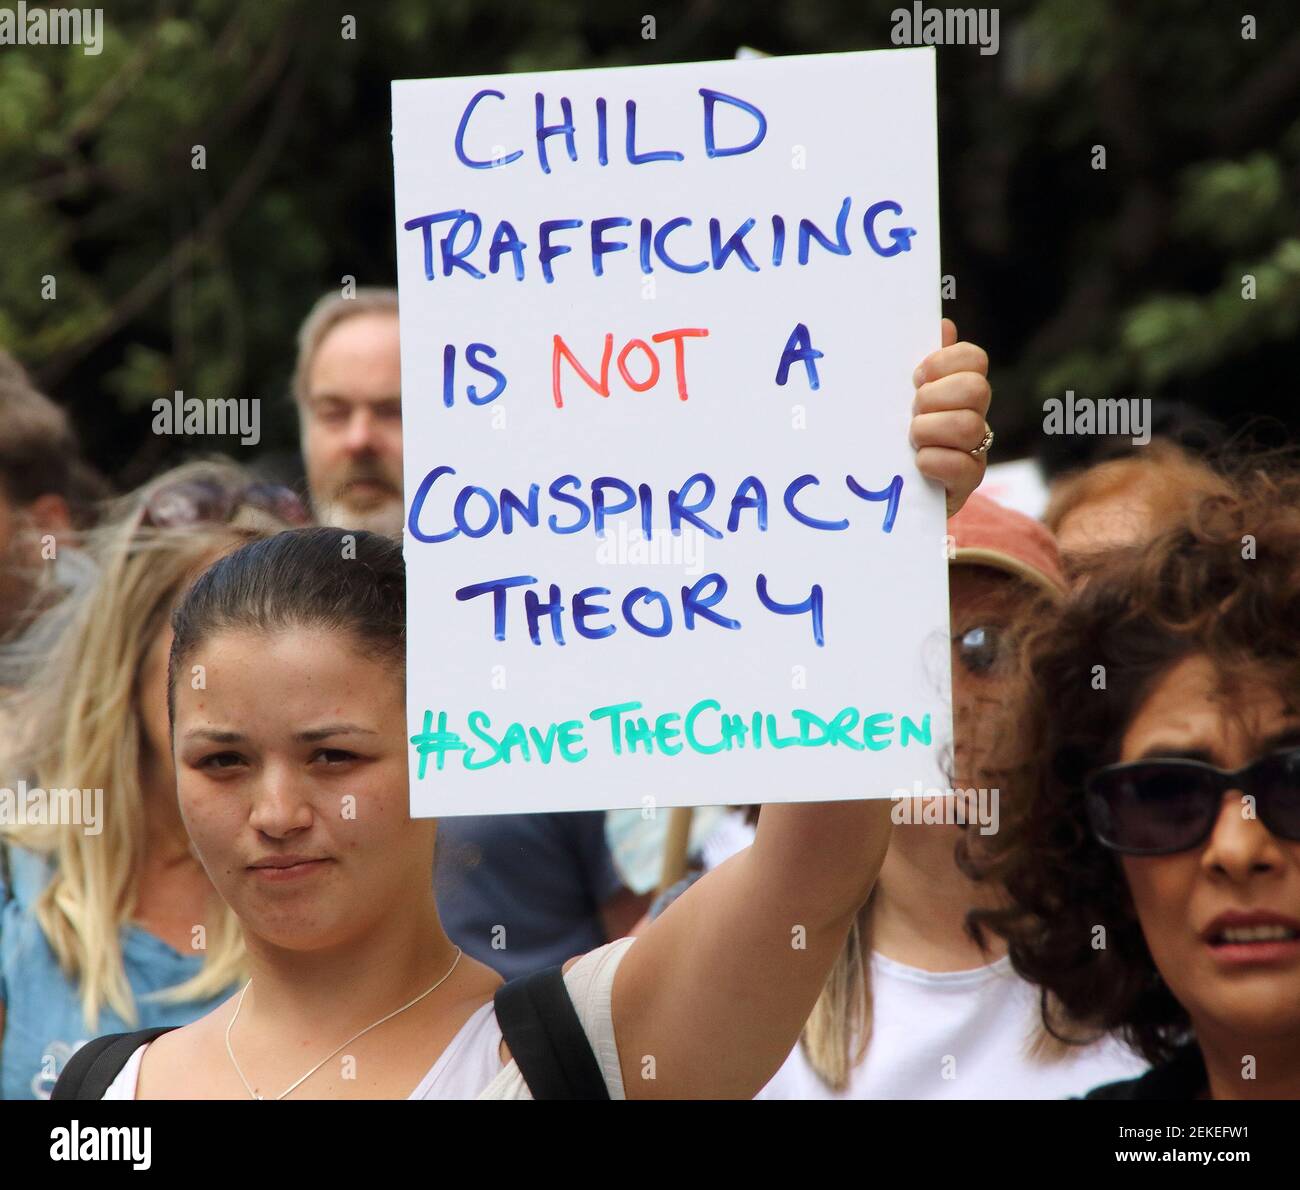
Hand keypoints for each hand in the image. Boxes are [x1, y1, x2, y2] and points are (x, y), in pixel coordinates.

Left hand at [909, 318, 990, 516]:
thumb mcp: (901, 399)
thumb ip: (923, 366)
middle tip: (912, 411)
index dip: (944, 362)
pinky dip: (933, 461)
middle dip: (935, 397)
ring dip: (929, 430)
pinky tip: (918, 463)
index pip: (974, 359)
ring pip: (967, 426)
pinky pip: (961, 466)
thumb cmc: (896, 439)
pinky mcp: (966, 484)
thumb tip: (944, 325)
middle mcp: (975, 417)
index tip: (915, 377)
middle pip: (976, 389)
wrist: (893, 493)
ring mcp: (976, 451)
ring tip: (911, 440)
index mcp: (960, 390)